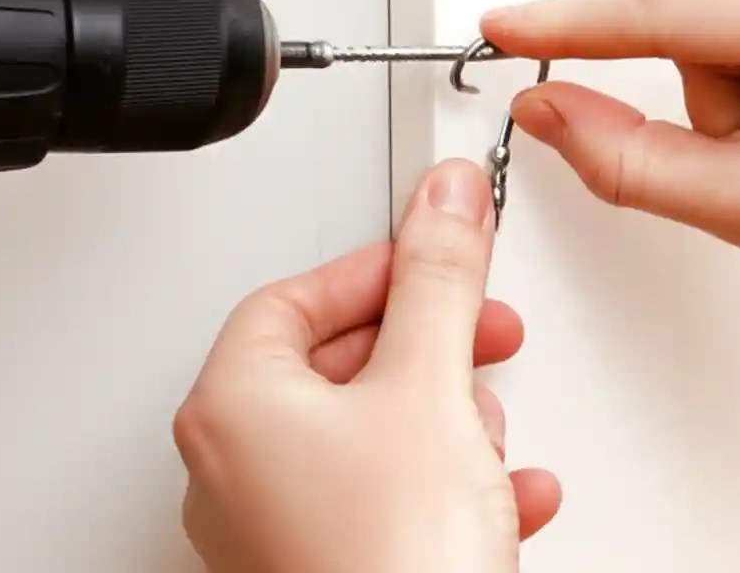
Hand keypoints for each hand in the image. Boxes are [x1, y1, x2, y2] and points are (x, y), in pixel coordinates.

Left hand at [173, 160, 560, 572]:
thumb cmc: (388, 564)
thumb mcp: (430, 388)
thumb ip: (437, 281)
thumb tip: (441, 203)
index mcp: (234, 409)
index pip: (295, 298)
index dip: (375, 268)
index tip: (434, 256)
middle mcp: (239, 469)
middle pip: (339, 365)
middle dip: (428, 348)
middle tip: (480, 332)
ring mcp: (278, 527)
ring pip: (371, 434)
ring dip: (447, 420)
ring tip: (489, 431)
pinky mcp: (325, 566)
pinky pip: (389, 498)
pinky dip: (448, 482)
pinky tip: (505, 493)